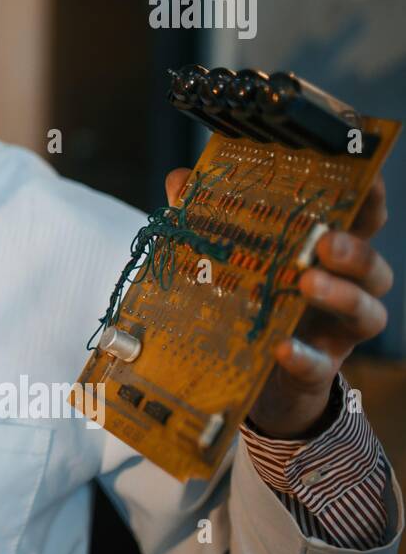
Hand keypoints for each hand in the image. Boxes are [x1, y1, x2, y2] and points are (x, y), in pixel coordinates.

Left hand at [165, 170, 391, 439]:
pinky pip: (319, 365)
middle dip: (356, 251)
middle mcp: (341, 289)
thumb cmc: (248, 299)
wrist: (248, 375)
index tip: (366, 179)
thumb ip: (207, 215)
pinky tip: (282, 347)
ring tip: (306, 284)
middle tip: (324, 242)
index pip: (359, 222)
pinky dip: (303, 356)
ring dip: (341, 296)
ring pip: (366, 313)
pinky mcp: (316, 370)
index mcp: (323, 254)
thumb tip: (181, 178)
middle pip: (372, 267)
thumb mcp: (228, 255)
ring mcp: (333, 332)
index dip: (369, 200)